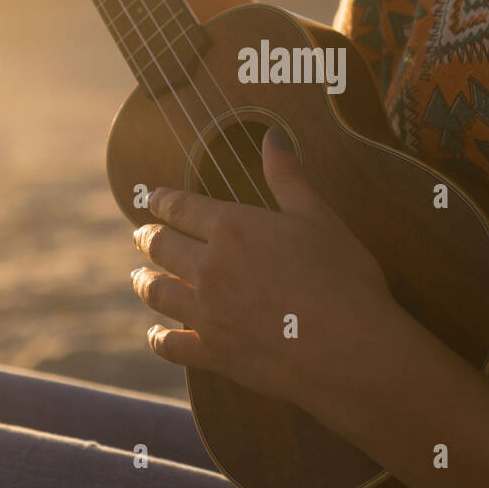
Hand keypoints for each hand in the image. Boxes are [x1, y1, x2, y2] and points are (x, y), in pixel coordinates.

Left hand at [130, 127, 399, 409]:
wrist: (349, 348)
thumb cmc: (342, 277)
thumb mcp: (318, 217)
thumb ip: (288, 177)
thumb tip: (272, 135)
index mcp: (233, 228)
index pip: (182, 208)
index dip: (163, 201)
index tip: (153, 199)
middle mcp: (209, 268)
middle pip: (162, 248)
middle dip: (148, 239)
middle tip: (141, 237)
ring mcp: (207, 313)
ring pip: (157, 293)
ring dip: (144, 283)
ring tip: (139, 278)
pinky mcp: (214, 353)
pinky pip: (171, 345)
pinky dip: (158, 337)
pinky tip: (155, 333)